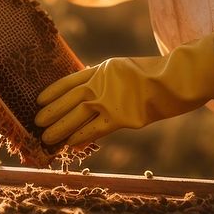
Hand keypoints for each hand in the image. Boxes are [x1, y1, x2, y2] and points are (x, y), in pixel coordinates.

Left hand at [34, 32, 213, 147]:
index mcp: (103, 69)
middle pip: (70, 99)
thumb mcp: (127, 70)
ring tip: (46, 137)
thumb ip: (109, 81)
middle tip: (36, 122)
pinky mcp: (121, 117)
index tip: (38, 99)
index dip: (53, 91)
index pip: (71, 80)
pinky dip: (80, 137)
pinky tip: (69, 144)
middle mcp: (102, 83)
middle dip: (52, 112)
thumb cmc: (158, 75)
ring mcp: (110, 99)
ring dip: (60, 128)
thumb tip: (95, 94)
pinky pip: (95, 129)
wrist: (177, 78)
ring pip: (77, 115)